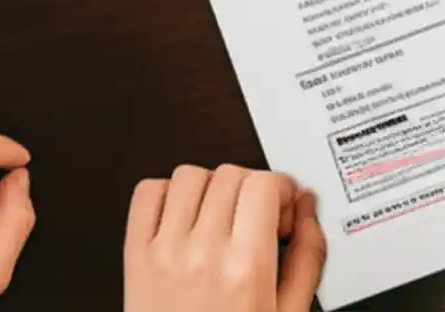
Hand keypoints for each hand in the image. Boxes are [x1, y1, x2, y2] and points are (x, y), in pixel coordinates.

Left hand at [124, 165, 325, 311]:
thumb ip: (307, 260)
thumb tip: (309, 212)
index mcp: (246, 270)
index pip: (264, 185)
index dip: (281, 188)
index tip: (284, 206)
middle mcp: (203, 254)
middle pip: (230, 175)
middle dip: (252, 187)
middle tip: (258, 214)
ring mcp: (164, 251)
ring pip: (190, 175)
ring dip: (211, 186)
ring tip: (221, 214)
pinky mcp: (135, 254)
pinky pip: (147, 192)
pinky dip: (166, 193)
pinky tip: (185, 215)